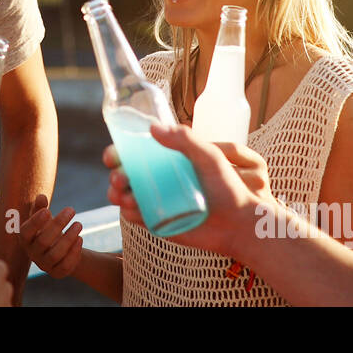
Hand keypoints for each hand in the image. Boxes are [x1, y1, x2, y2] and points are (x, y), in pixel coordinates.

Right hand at [18, 193, 82, 278]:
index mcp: (25, 238)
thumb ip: (40, 207)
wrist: (59, 248)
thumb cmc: (48, 228)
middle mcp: (32, 253)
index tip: (47, 211)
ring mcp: (44, 264)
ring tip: (79, 224)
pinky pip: (65, 266)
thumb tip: (41, 197)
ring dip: (68, 238)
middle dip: (58, 225)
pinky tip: (80, 238)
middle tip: (72, 209)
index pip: (26, 232)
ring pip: (55, 255)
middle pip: (43, 241)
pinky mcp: (57, 272)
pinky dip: (74, 252)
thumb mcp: (43, 217)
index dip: (35, 222)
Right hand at [104, 123, 277, 255]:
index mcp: (169, 161)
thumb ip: (186, 140)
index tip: (112, 155)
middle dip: (117, 175)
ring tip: (122, 195)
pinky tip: (129, 210)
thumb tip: (152, 129)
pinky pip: (138, 217)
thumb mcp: (210, 157)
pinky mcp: (160, 222)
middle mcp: (161, 180)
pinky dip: (129, 213)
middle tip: (120, 178)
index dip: (120, 153)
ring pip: (128, 196)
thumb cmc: (229, 187)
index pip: (136, 154)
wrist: (239, 223)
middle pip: (127, 175)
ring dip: (118, 194)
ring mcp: (159, 201)